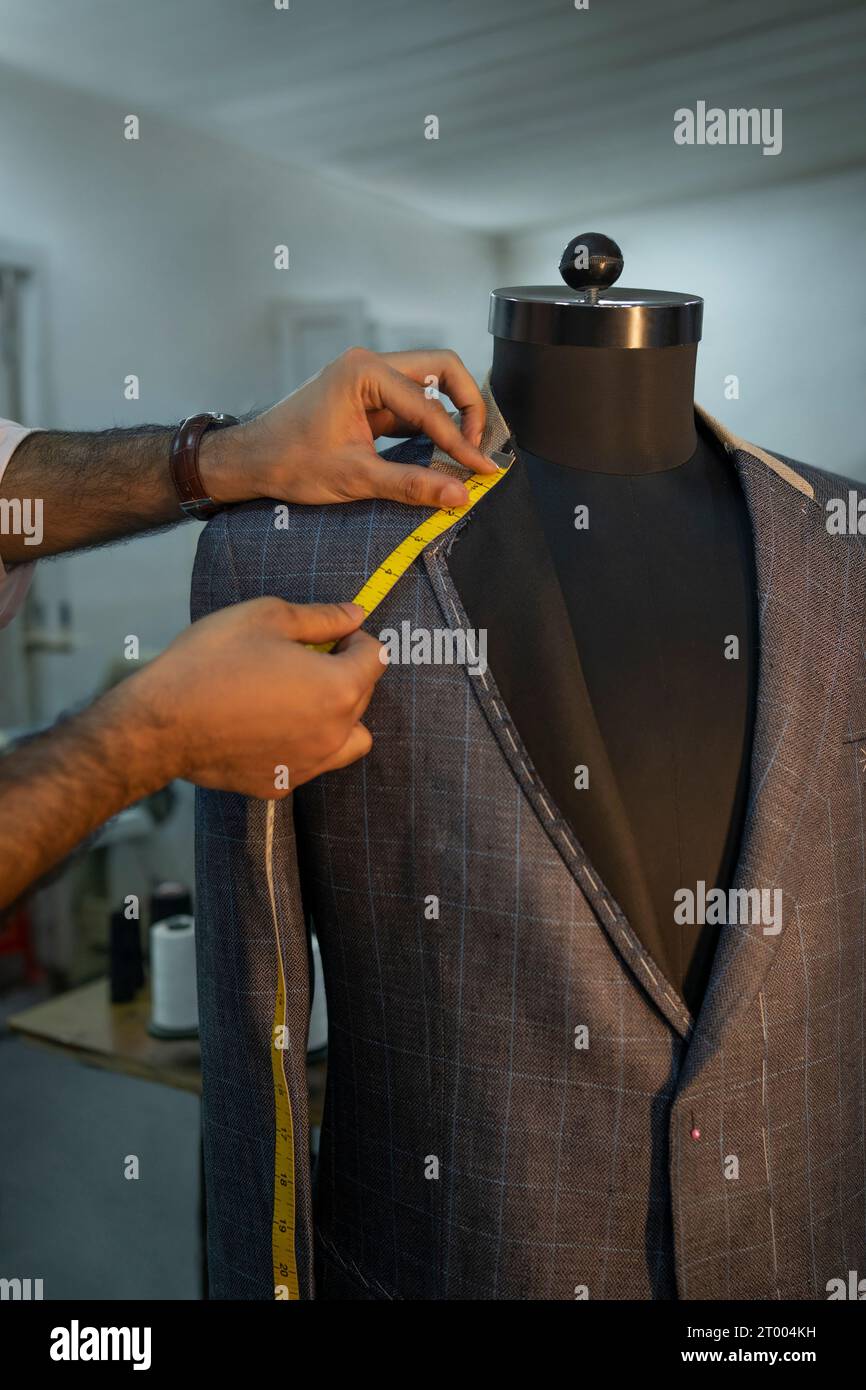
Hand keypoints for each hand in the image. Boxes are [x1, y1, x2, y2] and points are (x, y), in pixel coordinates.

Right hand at [128, 598, 384, 796]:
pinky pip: (312, 761)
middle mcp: (335, 732)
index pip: (376, 658)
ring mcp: (310, 763)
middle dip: (343, 672)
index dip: (354, 638)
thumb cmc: (212, 662)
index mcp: (338, 687)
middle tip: (301, 658)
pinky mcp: (282, 783)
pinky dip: (304, 743)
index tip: (326, 635)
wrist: (161, 723)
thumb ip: (322, 617)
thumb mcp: (266, 617)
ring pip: (350, 738)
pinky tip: (269, 725)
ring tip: (298, 696)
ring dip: (338, 714)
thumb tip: (355, 614)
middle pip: (363, 696)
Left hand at [201, 347, 496, 511]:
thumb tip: (458, 496)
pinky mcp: (367, 396)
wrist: (251, 460)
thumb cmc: (290, 462)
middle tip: (477, 446)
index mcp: (364, 373)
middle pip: (442, 369)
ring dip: (451, 413)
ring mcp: (368, 378)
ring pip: (430, 383)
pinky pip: (411, 403)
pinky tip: (440, 452)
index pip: (430, 406)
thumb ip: (411, 485)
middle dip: (468, 405)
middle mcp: (369, 364)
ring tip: (464, 451)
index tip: (481, 469)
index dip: (460, 441)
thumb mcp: (355, 478)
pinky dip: (430, 424)